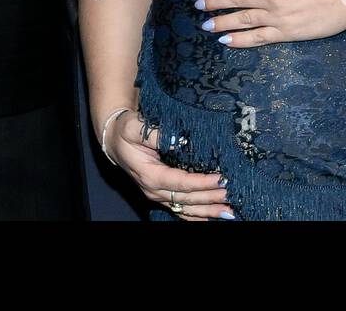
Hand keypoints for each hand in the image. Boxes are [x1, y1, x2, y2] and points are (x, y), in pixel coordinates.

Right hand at [106, 111, 234, 220]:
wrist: (115, 141)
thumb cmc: (125, 132)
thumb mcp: (135, 127)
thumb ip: (155, 134)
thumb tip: (178, 139)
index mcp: (149, 175)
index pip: (179, 182)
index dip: (200, 183)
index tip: (219, 178)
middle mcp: (154, 190)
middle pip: (186, 199)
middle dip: (209, 197)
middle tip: (230, 193)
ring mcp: (158, 196)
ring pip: (186, 209)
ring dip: (208, 210)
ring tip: (228, 209)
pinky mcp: (162, 196)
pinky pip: (182, 211)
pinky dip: (198, 216)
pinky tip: (212, 217)